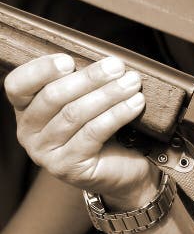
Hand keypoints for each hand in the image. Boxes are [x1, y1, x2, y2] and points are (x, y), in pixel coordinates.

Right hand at [4, 53, 157, 206]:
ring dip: (108, 94)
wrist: (125, 174)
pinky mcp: (69, 167)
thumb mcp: (86, 105)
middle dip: (89, 78)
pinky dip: (117, 114)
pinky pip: (94, 132)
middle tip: (117, 66)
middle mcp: (29, 134)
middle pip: (53, 97)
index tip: (69, 59)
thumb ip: (81, 85)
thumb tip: (102, 61)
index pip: (18, 85)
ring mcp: (46, 154)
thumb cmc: (105, 136)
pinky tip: (135, 103)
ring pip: (75, 114)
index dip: (41, 69)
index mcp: (25, 112)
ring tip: (132, 83)